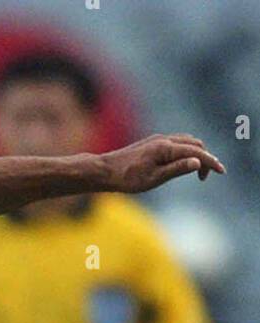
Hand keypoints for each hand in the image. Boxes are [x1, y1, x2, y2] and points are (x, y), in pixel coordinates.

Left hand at [99, 134, 224, 192]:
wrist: (104, 171)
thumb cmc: (126, 179)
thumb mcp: (152, 179)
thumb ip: (176, 170)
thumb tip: (197, 163)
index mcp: (166, 148)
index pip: (196, 153)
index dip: (210, 162)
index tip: (220, 172)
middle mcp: (164, 139)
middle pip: (195, 144)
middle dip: (204, 158)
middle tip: (204, 177)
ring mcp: (158, 140)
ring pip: (186, 142)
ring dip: (195, 154)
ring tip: (196, 172)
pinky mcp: (153, 143)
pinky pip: (176, 143)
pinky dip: (185, 151)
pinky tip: (181, 163)